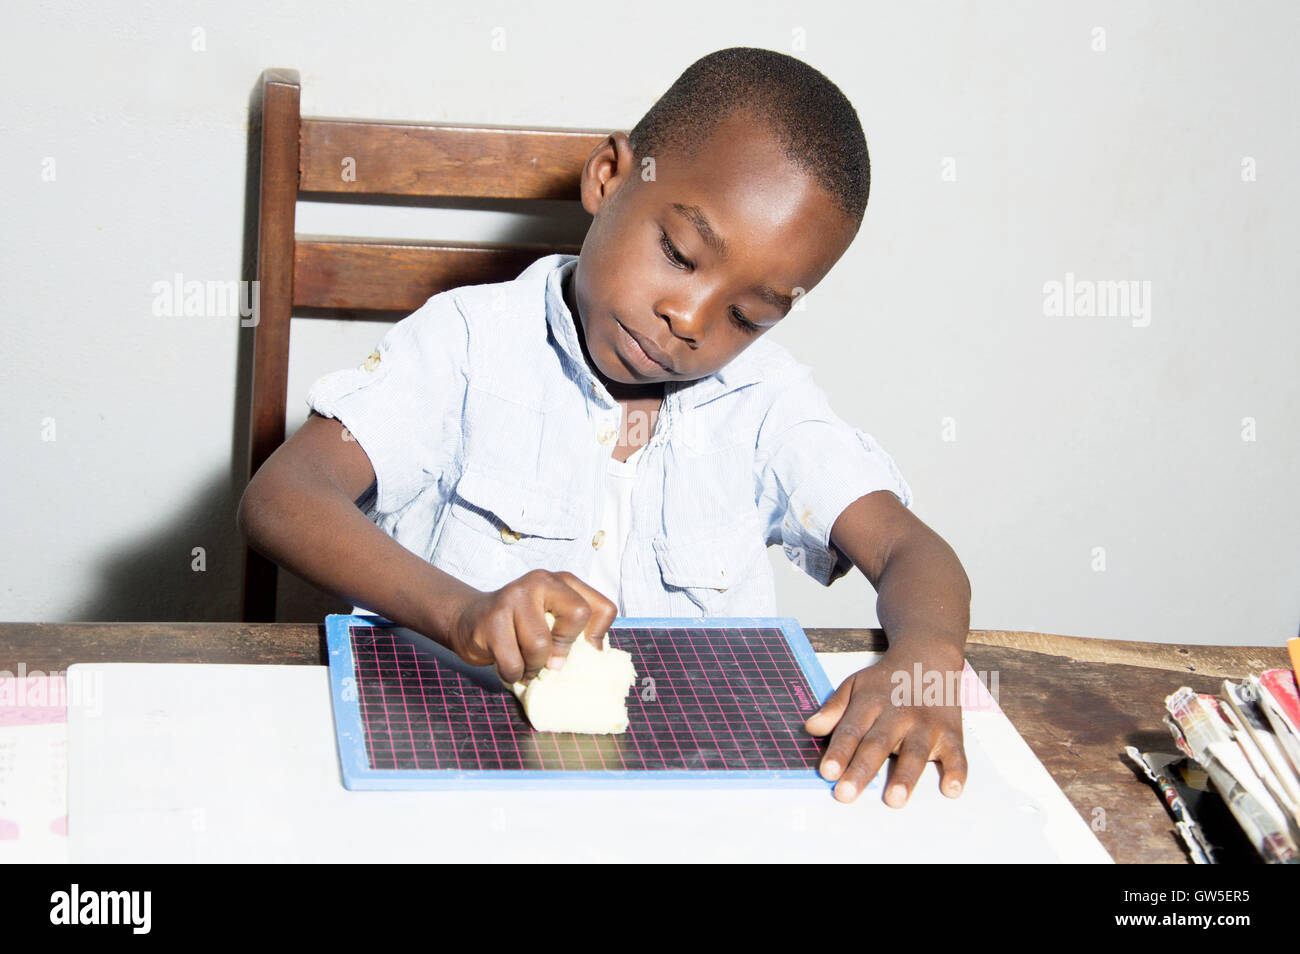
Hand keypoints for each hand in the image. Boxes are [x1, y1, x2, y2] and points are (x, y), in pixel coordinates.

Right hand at [446, 569, 616, 684]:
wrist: (469, 620)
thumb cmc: (519, 626)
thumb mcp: (553, 621)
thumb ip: (576, 632)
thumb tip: (595, 657)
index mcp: (563, 582)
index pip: (603, 608)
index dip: (596, 637)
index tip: (581, 649)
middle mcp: (541, 581)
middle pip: (578, 615)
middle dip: (564, 648)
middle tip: (550, 660)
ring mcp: (514, 597)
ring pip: (541, 645)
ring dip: (534, 667)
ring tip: (525, 664)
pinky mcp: (492, 620)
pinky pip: (514, 662)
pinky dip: (513, 674)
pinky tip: (507, 665)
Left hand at [804, 642, 967, 806]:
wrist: (928, 659)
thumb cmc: (887, 681)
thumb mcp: (855, 685)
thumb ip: (834, 708)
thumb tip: (811, 728)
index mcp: (871, 702)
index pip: (851, 729)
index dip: (838, 751)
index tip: (827, 772)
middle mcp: (899, 714)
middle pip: (878, 744)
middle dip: (862, 770)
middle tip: (846, 793)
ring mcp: (926, 725)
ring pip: (915, 752)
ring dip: (906, 776)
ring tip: (894, 799)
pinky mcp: (951, 734)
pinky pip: (956, 755)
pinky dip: (957, 772)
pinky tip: (951, 789)